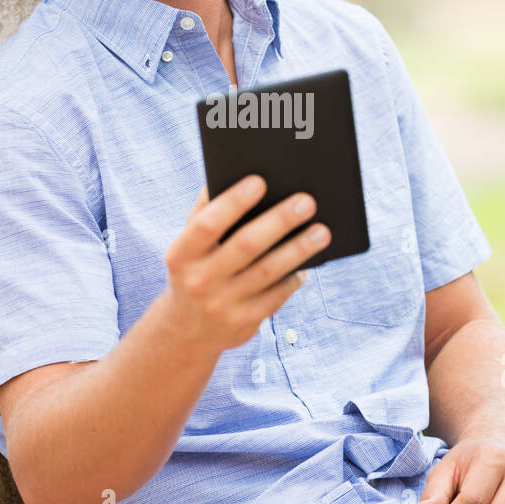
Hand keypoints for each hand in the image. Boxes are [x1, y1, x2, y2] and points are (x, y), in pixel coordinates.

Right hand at [162, 174, 330, 352]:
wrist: (186, 330)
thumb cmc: (195, 269)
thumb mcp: (189, 245)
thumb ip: (205, 211)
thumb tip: (236, 173)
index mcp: (181, 254)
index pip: (207, 225)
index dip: (233, 202)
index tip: (260, 181)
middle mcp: (199, 280)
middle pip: (245, 246)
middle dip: (279, 221)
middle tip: (307, 201)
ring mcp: (221, 305)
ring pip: (267, 272)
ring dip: (298, 249)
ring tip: (322, 231)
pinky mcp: (243, 324)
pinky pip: (276, 297)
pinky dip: (294, 277)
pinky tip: (309, 262)